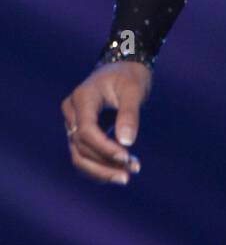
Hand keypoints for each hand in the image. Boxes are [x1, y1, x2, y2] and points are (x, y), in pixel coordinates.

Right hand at [61, 62, 151, 185]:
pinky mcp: (78, 134)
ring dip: (102, 170)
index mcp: (82, 97)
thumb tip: (127, 142)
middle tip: (134, 169)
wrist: (123, 70)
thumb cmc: (130, 77)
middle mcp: (72, 112)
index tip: (127, 157)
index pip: (86, 130)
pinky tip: (120, 172)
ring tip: (128, 174)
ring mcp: (72, 124)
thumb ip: (129, 114)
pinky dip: (100, 167)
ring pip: (79, 156)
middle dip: (107, 162)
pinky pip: (83, 157)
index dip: (104, 148)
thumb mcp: (134, 90)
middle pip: (81, 147)